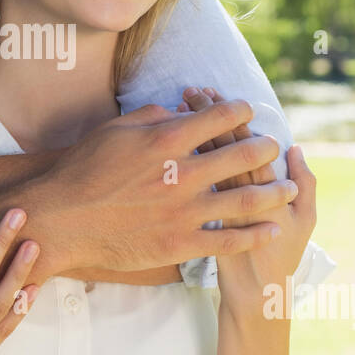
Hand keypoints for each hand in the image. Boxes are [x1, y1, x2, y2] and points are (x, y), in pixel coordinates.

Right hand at [35, 99, 299, 273]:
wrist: (63, 220)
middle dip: (264, 148)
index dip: (239, 111)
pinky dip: (255, 234)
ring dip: (274, 193)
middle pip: (241, 156)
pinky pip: (228, 240)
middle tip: (273, 146)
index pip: (219, 118)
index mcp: (167, 140)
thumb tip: (178, 110)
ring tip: (290, 189)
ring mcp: (184, 212)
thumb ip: (152, 117)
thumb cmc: (84, 170)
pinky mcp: (180, 244)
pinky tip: (271, 229)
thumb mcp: (114, 130)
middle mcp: (182, 174)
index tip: (248, 111)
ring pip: (245, 201)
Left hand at [178, 87, 315, 319]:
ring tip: (178, 107)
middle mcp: (240, 198)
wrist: (256, 295)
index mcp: (269, 191)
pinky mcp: (199, 226)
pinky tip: (171, 145)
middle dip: (206, 116)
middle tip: (192, 89)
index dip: (230, 116)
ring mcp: (217, 213)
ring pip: (202, 165)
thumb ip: (306, 183)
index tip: (215, 92)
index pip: (245, 144)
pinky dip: (181, 165)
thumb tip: (296, 147)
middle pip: (219, 147)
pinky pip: (189, 190)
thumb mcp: (306, 221)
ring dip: (191, 134)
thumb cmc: (284, 255)